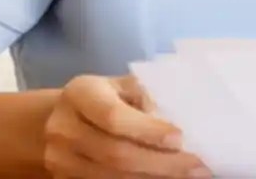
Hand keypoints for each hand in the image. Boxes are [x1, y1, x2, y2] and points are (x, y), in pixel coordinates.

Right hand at [42, 74, 209, 177]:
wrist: (57, 120)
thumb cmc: (102, 97)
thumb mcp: (120, 85)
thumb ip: (145, 96)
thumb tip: (177, 120)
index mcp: (81, 93)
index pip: (114, 116)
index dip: (148, 131)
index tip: (180, 139)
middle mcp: (64, 127)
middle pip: (115, 154)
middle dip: (161, 163)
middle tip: (198, 167)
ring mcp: (60, 158)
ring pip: (111, 177)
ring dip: (154, 178)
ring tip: (187, 176)